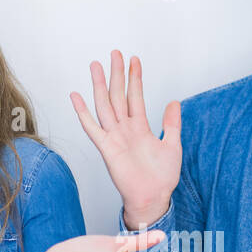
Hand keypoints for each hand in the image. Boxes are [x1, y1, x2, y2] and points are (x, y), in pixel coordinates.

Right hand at [69, 50, 180, 227]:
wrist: (153, 198)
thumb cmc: (162, 177)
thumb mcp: (173, 145)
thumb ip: (171, 124)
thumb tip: (174, 102)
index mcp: (140, 127)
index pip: (136, 96)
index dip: (135, 78)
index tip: (134, 59)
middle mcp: (125, 129)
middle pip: (118, 95)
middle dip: (117, 74)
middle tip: (114, 53)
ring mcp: (114, 137)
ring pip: (105, 105)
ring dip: (100, 86)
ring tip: (96, 66)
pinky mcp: (106, 148)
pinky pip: (92, 128)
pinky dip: (83, 113)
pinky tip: (76, 96)